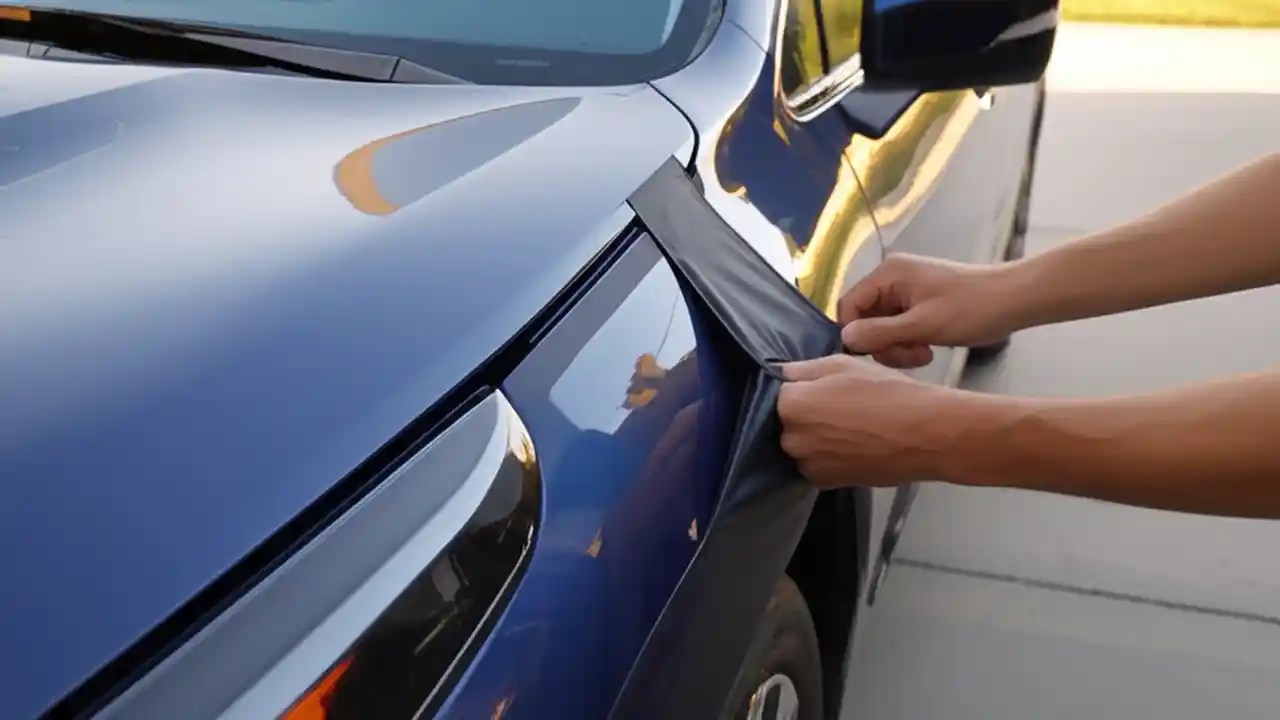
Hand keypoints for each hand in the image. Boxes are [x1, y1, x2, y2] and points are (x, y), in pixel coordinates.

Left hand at [778, 355, 967, 487]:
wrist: (925, 435)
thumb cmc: (887, 392)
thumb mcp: (844, 365)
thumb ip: (805, 368)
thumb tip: (783, 372)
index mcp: (791, 405)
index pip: (780, 393)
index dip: (803, 389)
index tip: (823, 389)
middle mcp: (792, 439)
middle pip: (787, 423)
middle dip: (806, 415)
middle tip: (839, 408)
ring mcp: (808, 465)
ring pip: (802, 446)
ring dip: (815, 437)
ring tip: (849, 428)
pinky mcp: (826, 484)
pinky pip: (816, 465)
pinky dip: (828, 456)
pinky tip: (853, 445)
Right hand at [839, 254, 1021, 367]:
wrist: (1014, 300)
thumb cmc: (971, 309)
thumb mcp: (923, 325)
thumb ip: (881, 333)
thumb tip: (844, 339)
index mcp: (888, 274)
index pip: (849, 306)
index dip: (855, 334)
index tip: (875, 355)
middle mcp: (892, 278)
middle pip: (865, 319)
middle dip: (883, 343)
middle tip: (910, 355)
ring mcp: (906, 291)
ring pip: (882, 327)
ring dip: (898, 347)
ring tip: (923, 353)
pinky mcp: (919, 304)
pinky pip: (899, 327)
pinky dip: (909, 342)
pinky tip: (928, 348)